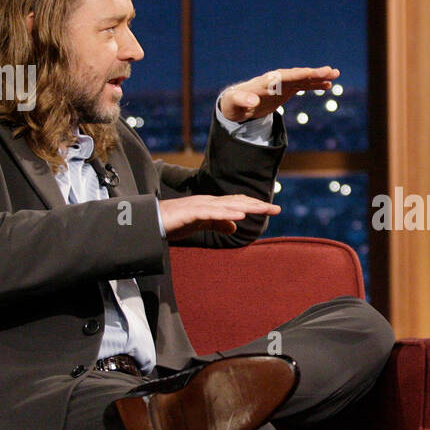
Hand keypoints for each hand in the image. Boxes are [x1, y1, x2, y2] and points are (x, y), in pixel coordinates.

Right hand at [158, 194, 280, 239]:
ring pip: (228, 205)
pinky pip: (212, 213)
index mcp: (212, 205)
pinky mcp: (191, 212)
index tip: (272, 210)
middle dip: (257, 205)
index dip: (255, 206)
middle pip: (237, 202)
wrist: (151, 220)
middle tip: (277, 210)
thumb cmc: (175, 221)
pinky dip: (227, 214)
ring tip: (263, 210)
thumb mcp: (201, 224)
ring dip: (247, 207)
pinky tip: (240, 216)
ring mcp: (200, 206)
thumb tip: (235, 228)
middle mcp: (208, 202)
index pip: (237, 203)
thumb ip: (217, 224)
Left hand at [218, 66, 339, 122]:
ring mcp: (282, 84)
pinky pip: (303, 85)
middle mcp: (276, 80)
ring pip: (303, 78)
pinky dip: (315, 84)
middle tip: (331, 71)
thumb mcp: (233, 104)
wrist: (234, 104)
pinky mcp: (285, 90)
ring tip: (335, 74)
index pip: (284, 76)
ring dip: (319, 76)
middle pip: (298, 74)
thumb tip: (253, 102)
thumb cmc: (233, 104)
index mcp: (265, 82)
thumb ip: (242, 101)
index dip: (299, 75)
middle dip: (314, 73)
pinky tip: (328, 85)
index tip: (312, 73)